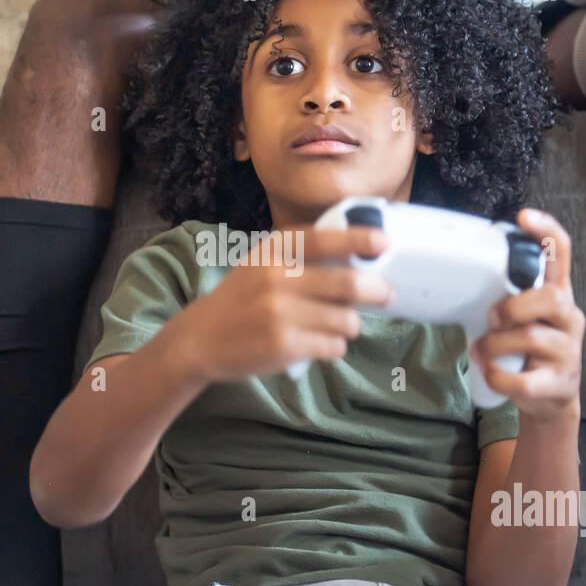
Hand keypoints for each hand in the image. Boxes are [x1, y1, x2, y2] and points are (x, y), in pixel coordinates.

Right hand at [179, 226, 392, 380]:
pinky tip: (321, 344)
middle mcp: (276, 278)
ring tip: (339, 326)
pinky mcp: (283, 345)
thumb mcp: (260, 264)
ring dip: (350, 325)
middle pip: (347, 284)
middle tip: (386, 294)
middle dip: (376, 291)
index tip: (384, 242)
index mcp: (273, 252)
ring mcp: (279, 313)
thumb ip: (299, 257)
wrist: (199, 339)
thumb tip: (357, 260)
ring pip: (345, 320)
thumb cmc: (241, 299)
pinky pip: (332, 346)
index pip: (324, 239)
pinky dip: (334, 347)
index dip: (359, 239)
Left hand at [470, 208, 584, 422]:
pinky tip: (491, 373)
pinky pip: (525, 379)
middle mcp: (568, 318)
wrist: (550, 398)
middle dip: (513, 306)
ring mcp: (568, 351)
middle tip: (491, 319)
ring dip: (496, 345)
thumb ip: (503, 297)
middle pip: (551, 297)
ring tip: (481, 352)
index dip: (545, 231)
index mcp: (557, 295)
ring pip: (533, 337)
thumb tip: (456, 278)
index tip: (523, 215)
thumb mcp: (521, 317)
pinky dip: (500, 376)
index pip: (560, 253)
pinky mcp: (558, 383)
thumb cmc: (528, 351)